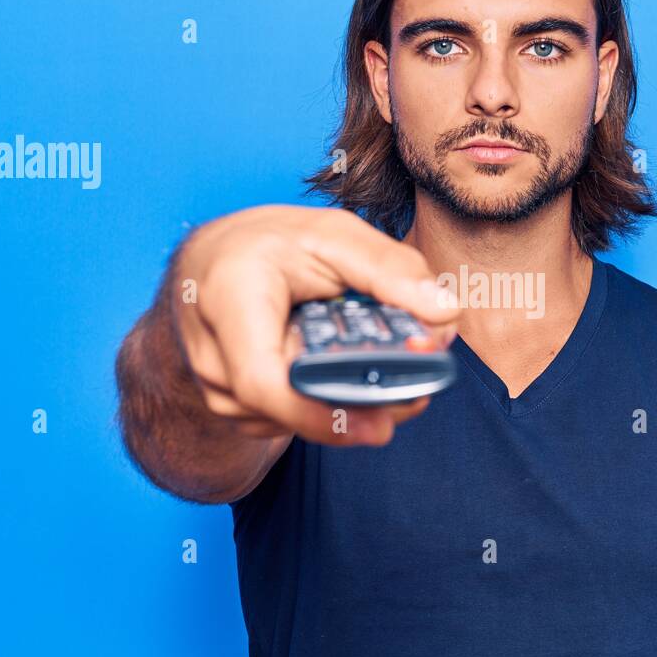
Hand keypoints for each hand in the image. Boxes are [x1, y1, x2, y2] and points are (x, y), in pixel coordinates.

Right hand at [169, 205, 459, 445]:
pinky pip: (289, 420)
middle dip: (360, 407)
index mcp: (229, 296)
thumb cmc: (272, 244)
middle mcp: (212, 353)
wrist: (211, 263)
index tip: (381, 422)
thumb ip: (391, 268)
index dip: (321, 413)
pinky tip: (349, 377)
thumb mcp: (332, 235)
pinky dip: (326, 405)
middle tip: (415, 395)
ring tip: (386, 372)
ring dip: (348, 406)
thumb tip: (445, 312)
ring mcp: (217, 389)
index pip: (263, 380)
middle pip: (290, 410)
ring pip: (294, 421)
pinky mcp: (233, 408)